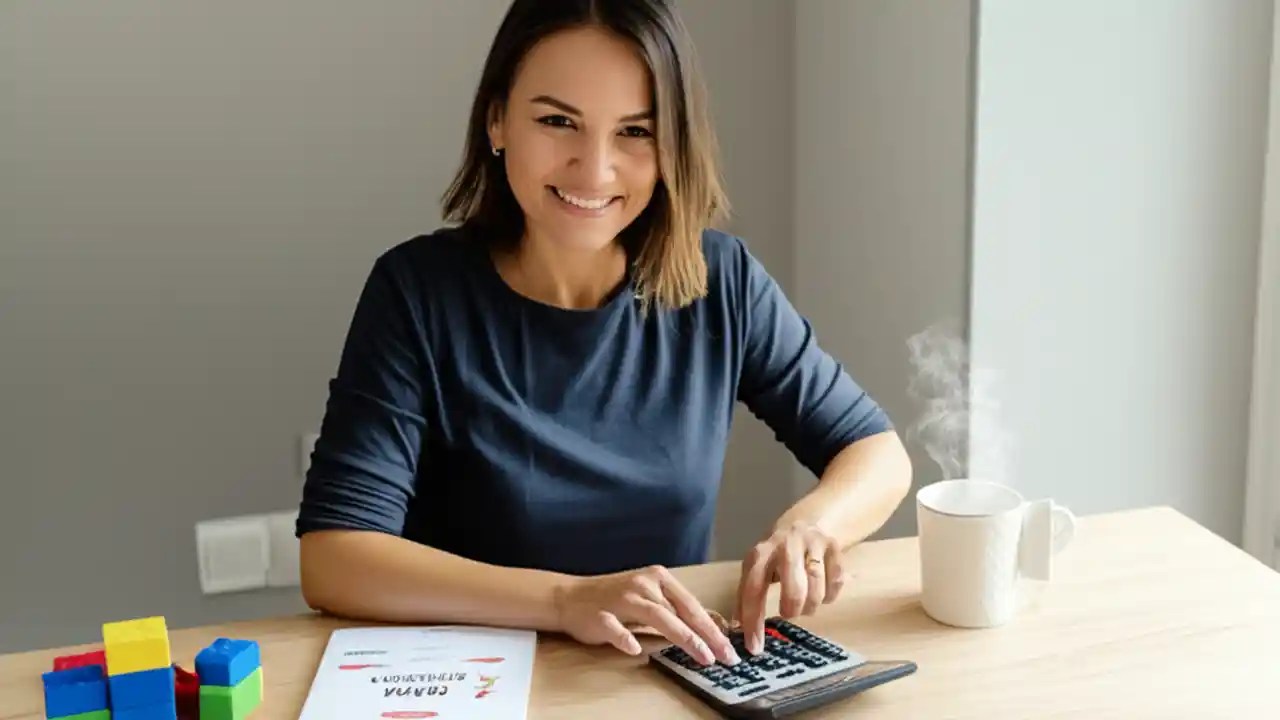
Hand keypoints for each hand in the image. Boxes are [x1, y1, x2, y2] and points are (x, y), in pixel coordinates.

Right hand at [553, 564, 740, 665]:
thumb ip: (678, 610)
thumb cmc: (614, 599)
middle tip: (724, 656)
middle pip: (680, 611)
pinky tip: (635, 649)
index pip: (691, 604)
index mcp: (658, 578)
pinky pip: (614, 627)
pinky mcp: (600, 615)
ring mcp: (621, 598)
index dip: (713, 627)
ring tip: (700, 655)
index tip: (730, 647)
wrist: (570, 597)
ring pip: (657, 616)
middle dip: (706, 635)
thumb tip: (715, 624)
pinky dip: (625, 638)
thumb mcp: (650, 599)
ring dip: (682, 637)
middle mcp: (643, 584)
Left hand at [735, 522, 846, 654]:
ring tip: (805, 603)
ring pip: (817, 589)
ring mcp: (812, 544)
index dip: (753, 620)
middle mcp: (785, 545)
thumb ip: (746, 596)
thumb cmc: (777, 555)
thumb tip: (736, 627)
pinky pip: (836, 583)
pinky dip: (830, 595)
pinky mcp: (834, 547)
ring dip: (811, 605)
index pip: (753, 590)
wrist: (809, 521)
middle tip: (789, 612)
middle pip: (793, 590)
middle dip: (792, 609)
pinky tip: (822, 591)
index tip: (755, 648)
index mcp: (760, 554)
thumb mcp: (757, 568)